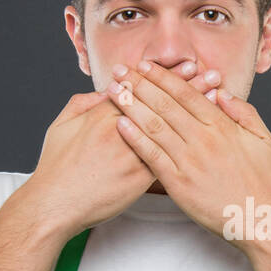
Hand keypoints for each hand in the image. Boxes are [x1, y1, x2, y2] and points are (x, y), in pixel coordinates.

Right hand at [21, 67, 219, 237]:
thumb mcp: (62, 126)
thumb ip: (82, 105)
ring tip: (214, 98)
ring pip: (170, 128)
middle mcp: (121, 130)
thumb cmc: (56, 168)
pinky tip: (205, 136)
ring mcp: (133, 154)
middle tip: (209, 74)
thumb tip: (103, 92)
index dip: (165, 76)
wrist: (56, 204)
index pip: (140, 88)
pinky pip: (169, 159)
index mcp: (103, 114)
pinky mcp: (140, 177)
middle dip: (187, 87)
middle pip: (161, 103)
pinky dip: (189, 145)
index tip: (185, 66)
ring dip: (193, 112)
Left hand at [108, 60, 270, 251]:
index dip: (162, 77)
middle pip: (165, 104)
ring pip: (155, 126)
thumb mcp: (263, 139)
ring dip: (131, 105)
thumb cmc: (262, 182)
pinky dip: (135, 139)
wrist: (259, 218)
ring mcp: (189, 161)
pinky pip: (152, 156)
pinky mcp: (179, 183)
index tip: (145, 66)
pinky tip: (121, 125)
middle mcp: (203, 139)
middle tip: (120, 70)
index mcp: (222, 126)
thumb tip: (222, 93)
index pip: (186, 93)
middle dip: (139, 84)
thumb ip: (243, 112)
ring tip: (114, 91)